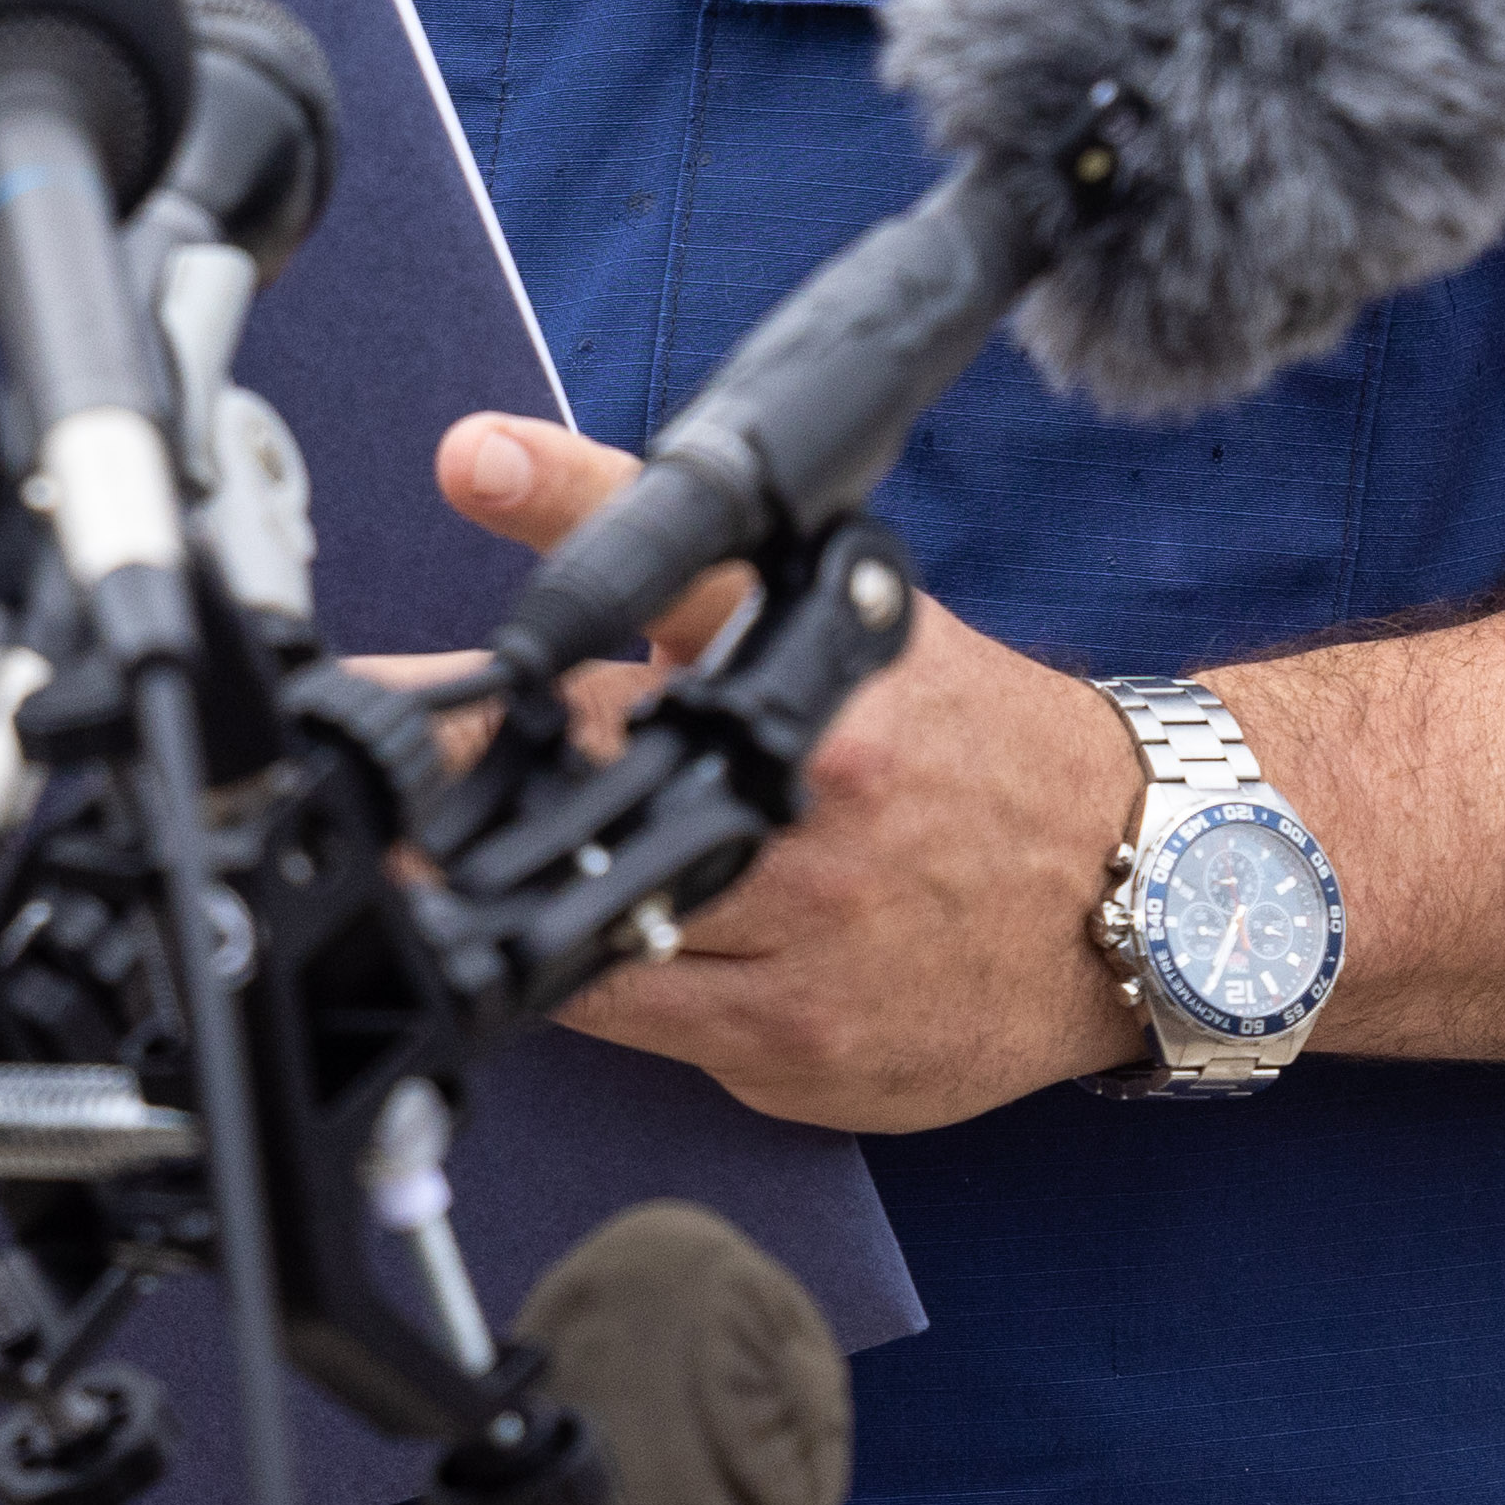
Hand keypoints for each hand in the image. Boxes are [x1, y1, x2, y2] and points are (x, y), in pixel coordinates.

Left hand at [431, 414, 1147, 1133]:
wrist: (1133, 883)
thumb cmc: (960, 738)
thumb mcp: (820, 595)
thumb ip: (642, 529)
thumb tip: (471, 457)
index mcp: (808, 675)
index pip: (632, 611)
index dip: (512, 589)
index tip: (438, 541)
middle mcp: (810, 802)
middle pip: (575, 802)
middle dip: (452, 802)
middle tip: (371, 797)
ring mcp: (807, 940)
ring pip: (590, 934)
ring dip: (507, 907)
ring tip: (460, 878)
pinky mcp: (804, 1047)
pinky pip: (649, 1027)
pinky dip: (614, 986)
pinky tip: (633, 946)